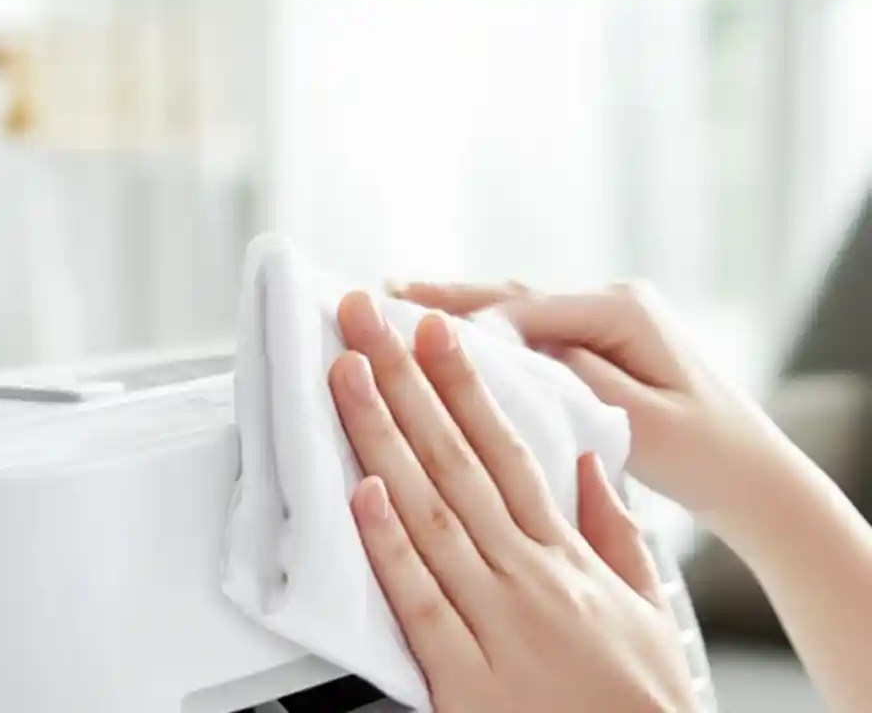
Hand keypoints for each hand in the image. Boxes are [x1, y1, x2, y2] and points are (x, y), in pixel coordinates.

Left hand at [330, 291, 696, 712]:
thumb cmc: (640, 703)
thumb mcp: (646, 608)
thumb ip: (614, 533)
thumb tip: (589, 465)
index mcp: (565, 556)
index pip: (506, 449)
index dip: (466, 384)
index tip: (436, 331)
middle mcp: (528, 575)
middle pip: (456, 460)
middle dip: (407, 382)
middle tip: (367, 321)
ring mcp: (496, 622)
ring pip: (430, 512)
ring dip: (384, 437)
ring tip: (349, 376)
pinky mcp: (465, 679)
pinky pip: (420, 601)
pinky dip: (389, 546)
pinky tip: (360, 494)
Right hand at [391, 281, 800, 535]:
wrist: (752, 471)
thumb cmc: (703, 452)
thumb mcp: (640, 420)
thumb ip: (573, 376)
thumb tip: (504, 346)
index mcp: (619, 311)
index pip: (521, 310)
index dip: (461, 324)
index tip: (405, 334)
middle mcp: (608, 300)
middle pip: (508, 295)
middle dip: (442, 298)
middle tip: (377, 294)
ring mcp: (602, 316)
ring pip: (513, 305)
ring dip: (456, 305)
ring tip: (395, 298)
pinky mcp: (597, 338)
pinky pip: (528, 326)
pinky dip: (483, 327)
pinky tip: (443, 328)